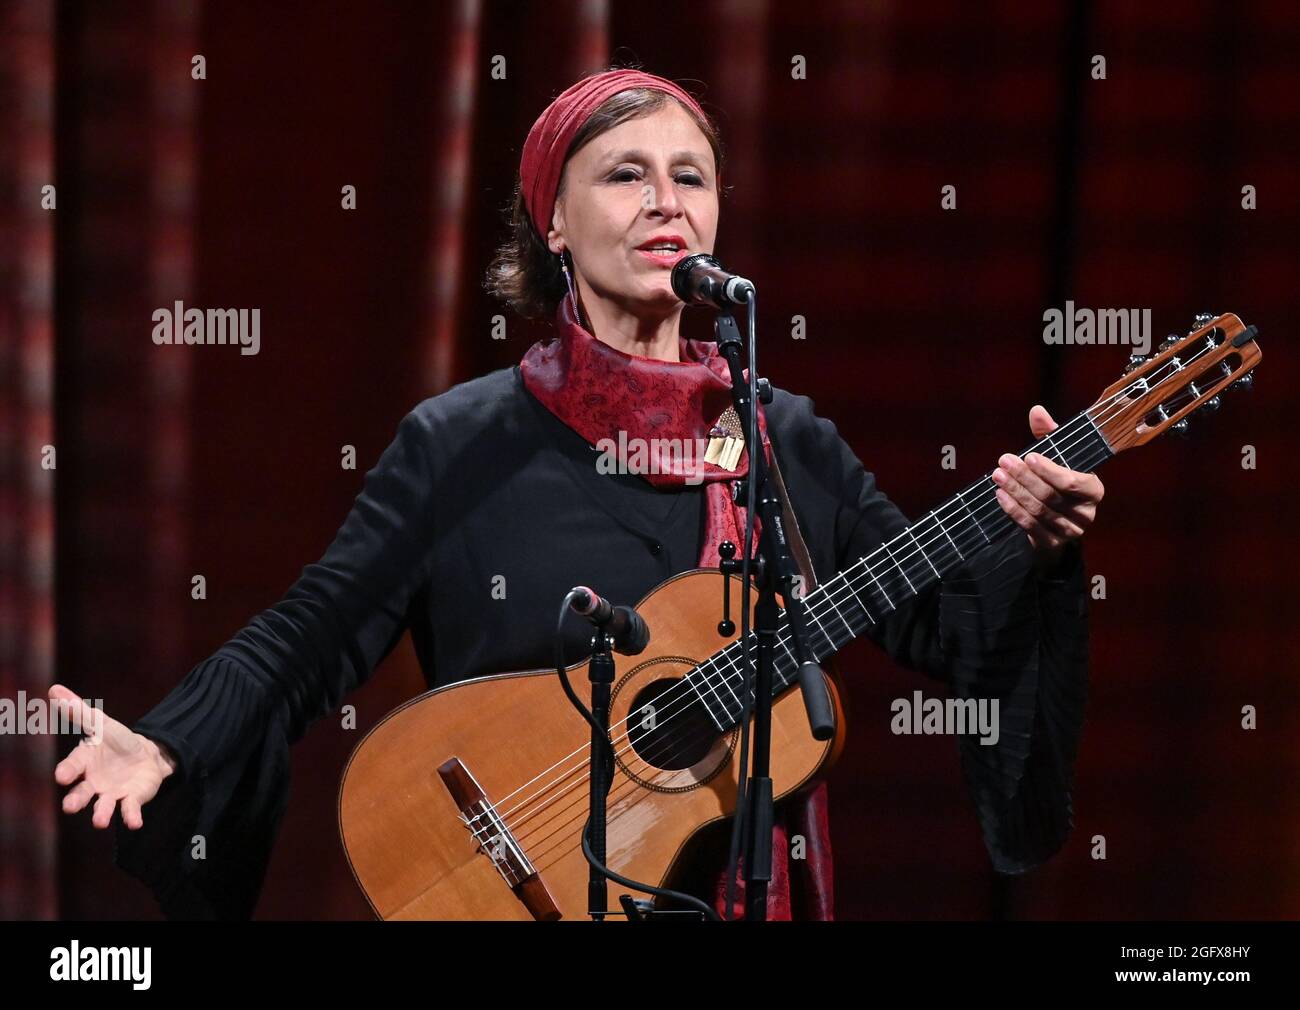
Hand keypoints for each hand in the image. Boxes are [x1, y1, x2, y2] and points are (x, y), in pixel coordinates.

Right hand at [49, 684, 176, 829]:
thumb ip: (78, 710)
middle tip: (70, 807)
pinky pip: (129, 810)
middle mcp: (93, 783)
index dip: (67, 772)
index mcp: (84, 763)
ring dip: (100, 815)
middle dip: (75, 801)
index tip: (63, 775)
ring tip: (99, 821)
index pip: (71, 768)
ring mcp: (111, 793)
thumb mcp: (101, 722)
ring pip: (102, 807)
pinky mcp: (131, 800)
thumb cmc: (118, 740)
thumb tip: (53, 689)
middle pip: (81, 794)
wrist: (147, 753)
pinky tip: (134, 823)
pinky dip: (131, 817)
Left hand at [991, 405, 1104, 569]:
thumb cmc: (1058, 484)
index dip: (1049, 470)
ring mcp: (1070, 531)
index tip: (1027, 455)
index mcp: (1093, 490)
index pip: (1073, 481)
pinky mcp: (1052, 544)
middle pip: (1051, 495)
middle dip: (1024, 477)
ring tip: (998, 476)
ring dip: (1015, 492)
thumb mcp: (1057, 457)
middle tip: (1003, 462)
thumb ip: (1049, 435)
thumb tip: (1036, 411)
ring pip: (1039, 510)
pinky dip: (1013, 510)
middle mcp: (1086, 513)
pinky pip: (1030, 526)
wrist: (1055, 525)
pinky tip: (1000, 495)